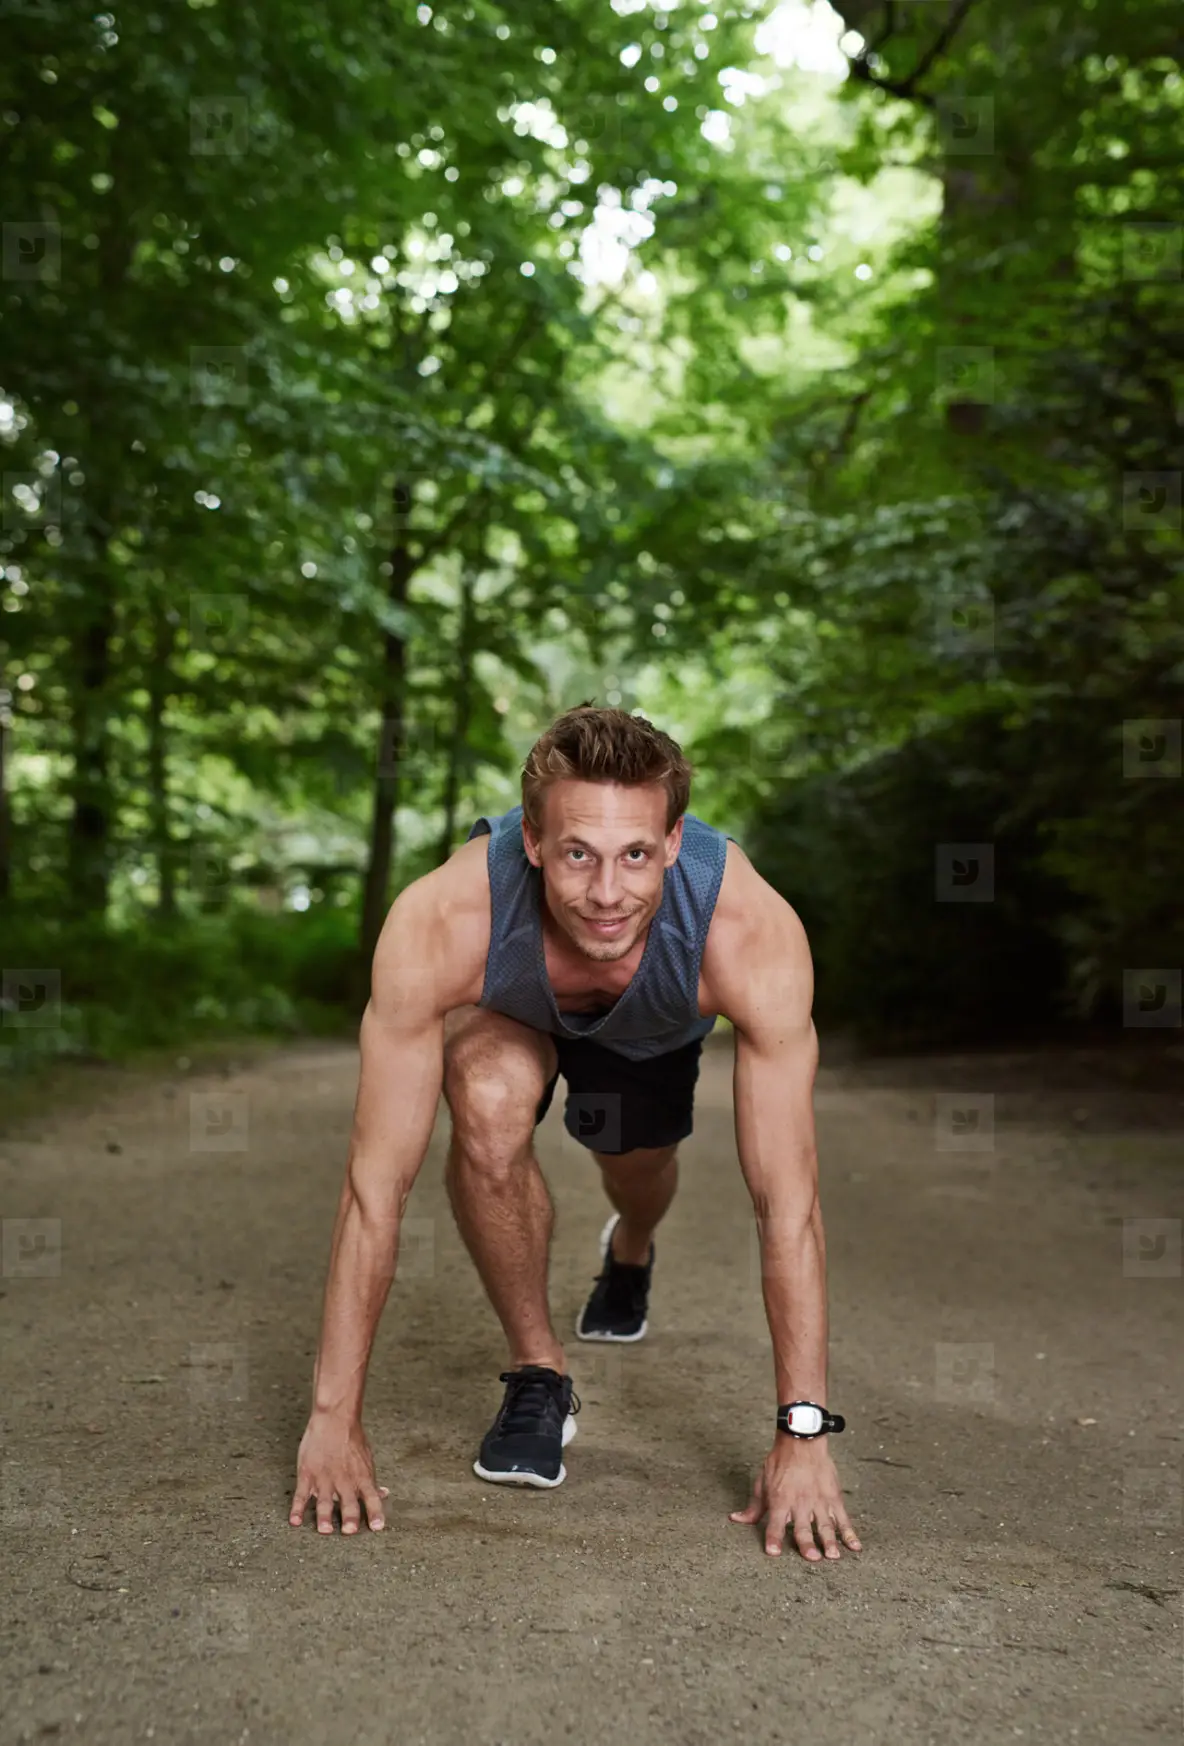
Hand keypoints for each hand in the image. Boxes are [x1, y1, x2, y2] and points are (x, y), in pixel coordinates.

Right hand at [289, 1412, 389, 1534]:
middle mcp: (344, 1479)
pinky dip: (297, 1509)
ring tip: (324, 1530)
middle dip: (349, 1517)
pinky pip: (301, 1495)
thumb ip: (371, 1480)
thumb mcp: (366, 1459)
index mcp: (361, 1477)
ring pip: (324, 1501)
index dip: (375, 1512)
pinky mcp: (307, 1474)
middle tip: (349, 1531)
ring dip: (324, 1516)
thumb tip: (383, 1494)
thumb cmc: (352, 1439)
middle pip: (348, 1502)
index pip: (372, 1497)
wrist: (334, 1418)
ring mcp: (324, 1478)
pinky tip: (295, 1521)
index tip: (377, 1527)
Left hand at [729, 1437, 861, 1560]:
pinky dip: (849, 1532)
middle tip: (812, 1558)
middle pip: (803, 1527)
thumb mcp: (762, 1482)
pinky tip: (854, 1546)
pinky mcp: (833, 1497)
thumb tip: (736, 1519)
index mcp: (780, 1500)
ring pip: (825, 1525)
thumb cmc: (780, 1462)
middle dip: (807, 1543)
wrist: (801, 1440)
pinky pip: (843, 1518)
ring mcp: (819, 1501)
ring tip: (833, 1556)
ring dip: (830, 1541)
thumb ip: (754, 1506)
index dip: (773, 1538)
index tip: (773, 1553)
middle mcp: (800, 1502)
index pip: (775, 1523)